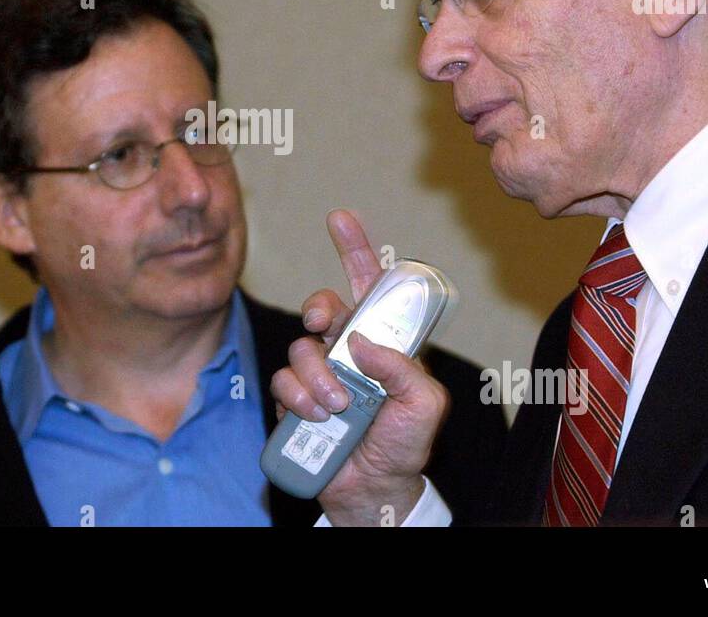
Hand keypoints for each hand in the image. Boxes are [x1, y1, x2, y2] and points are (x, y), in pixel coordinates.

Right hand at [270, 209, 449, 525]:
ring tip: (338, 406)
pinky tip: (317, 416)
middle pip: (323, 306)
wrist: (372, 489)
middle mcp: (348, 349)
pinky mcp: (294, 398)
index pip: (370, 286)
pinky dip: (297, 397)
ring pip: (301, 347)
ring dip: (317, 375)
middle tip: (325, 324)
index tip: (340, 218)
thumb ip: (404, 370)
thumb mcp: (424, 405)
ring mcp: (319, 373)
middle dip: (319, 307)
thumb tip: (362, 343)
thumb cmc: (404, 445)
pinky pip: (283, 381)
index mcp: (383, 342)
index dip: (354, 249)